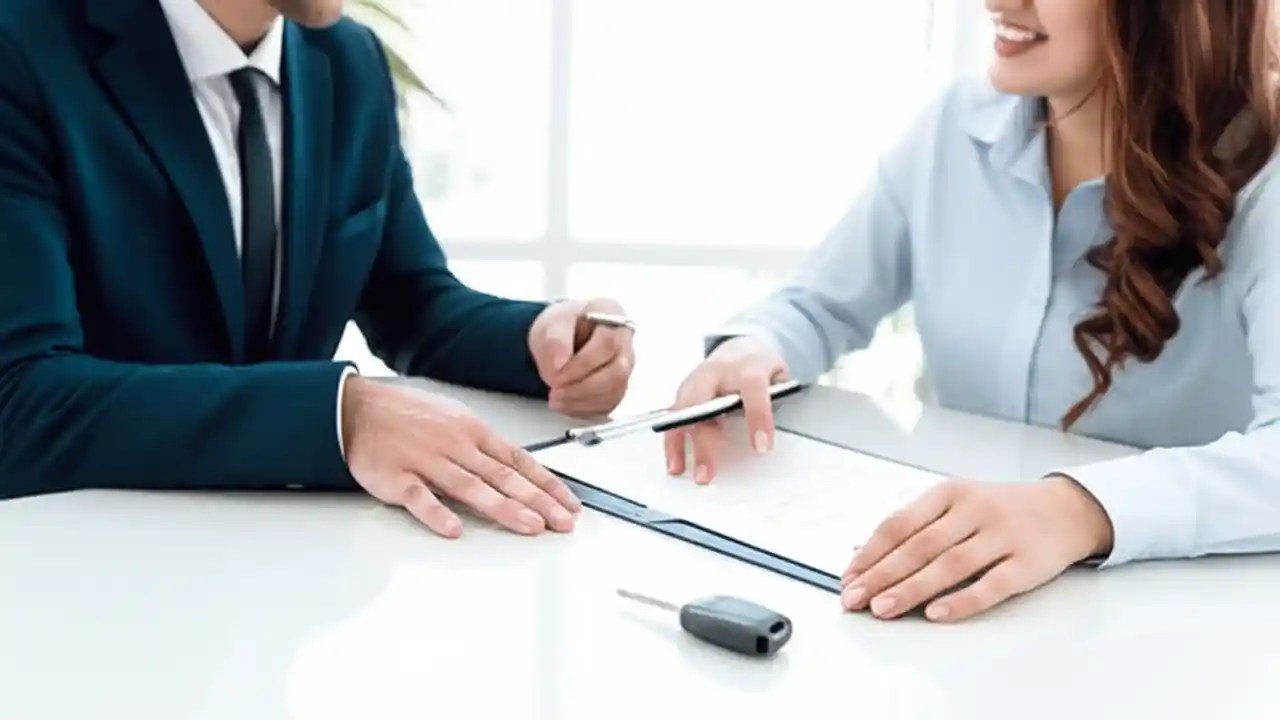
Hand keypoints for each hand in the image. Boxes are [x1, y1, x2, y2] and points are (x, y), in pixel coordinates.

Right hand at [341, 377, 582, 537]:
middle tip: (563, 523)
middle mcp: (456, 446)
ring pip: (471, 487)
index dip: (548, 484)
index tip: (570, 505)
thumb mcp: (455, 419)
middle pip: (504, 477)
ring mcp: (427, 461)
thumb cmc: (407, 416)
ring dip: (504, 508)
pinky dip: (437, 514)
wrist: (356, 408)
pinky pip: (420, 498)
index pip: (520, 460)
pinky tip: (454, 529)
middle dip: (539, 501)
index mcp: (473, 431)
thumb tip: (518, 468)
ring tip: (530, 526)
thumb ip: (484, 447)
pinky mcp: (396, 478)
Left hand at [528, 298, 635, 417]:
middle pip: (617, 372)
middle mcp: (625, 342)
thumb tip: (559, 364)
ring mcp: (625, 366)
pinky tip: (565, 404)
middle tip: (555, 391)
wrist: (563, 336)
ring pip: (615, 391)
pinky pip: (608, 404)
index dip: (582, 364)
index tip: (557, 375)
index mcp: (613, 316)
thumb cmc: (563, 325)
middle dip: (584, 387)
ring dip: (583, 401)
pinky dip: (584, 408)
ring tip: (555, 399)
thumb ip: (555, 341)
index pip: (607, 344)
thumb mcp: (552, 324)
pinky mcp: (618, 387)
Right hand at [663, 335, 789, 484]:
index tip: (761, 447)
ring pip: (681, 411)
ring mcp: (695, 381)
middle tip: (707, 472)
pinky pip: (674, 416)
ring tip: (679, 470)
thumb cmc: (760, 368)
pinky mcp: (683, 391)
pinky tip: (675, 462)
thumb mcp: (778, 378)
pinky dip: (672, 440)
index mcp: (746, 365)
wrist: (740, 348)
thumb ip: (778, 400)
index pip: (752, 387)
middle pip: (704, 404)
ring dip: (678, 442)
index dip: (757, 417)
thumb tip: (778, 432)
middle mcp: (716, 372)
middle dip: (703, 440)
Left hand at [840, 476, 1113, 621]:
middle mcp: (974, 510)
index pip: (899, 523)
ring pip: (949, 565)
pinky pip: (991, 585)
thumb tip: (860, 551)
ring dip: (912, 589)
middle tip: (855, 599)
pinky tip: (937, 614)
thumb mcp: (956, 502)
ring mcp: (1002, 535)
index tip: (848, 577)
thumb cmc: (1000, 509)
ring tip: (883, 609)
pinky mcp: (1027, 563)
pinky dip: (962, 601)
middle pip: (919, 546)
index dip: (870, 553)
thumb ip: (914, 525)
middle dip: (881, 575)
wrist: (1068, 509)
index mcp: (950, 492)